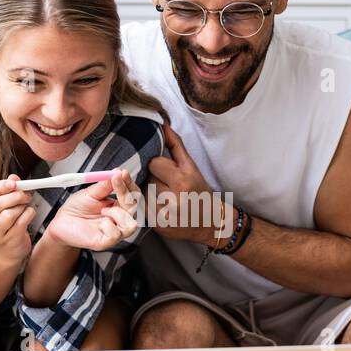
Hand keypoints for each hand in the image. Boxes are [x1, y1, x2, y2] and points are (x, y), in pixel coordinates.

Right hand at [0, 175, 35, 264]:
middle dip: (14, 196)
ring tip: (25, 204)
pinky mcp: (8, 241)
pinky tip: (28, 213)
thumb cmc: (3, 221)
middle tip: (25, 193)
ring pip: (9, 214)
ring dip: (21, 206)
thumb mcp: (0, 204)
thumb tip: (14, 178)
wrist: (6, 250)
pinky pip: (21, 222)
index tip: (12, 183)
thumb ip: (7, 189)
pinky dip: (28, 214)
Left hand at [44, 169, 140, 251]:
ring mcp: (114, 231)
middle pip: (135, 207)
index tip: (123, 173)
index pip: (132, 195)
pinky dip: (108, 226)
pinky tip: (100, 223)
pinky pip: (116, 235)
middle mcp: (118, 219)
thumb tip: (117, 172)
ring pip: (131, 224)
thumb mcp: (90, 193)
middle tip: (115, 181)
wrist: (61, 223)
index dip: (129, 184)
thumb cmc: (76, 209)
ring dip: (118, 213)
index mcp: (117, 206)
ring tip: (104, 210)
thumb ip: (104, 185)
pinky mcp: (105, 242)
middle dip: (126, 192)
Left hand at [148, 125, 227, 243]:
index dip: (159, 166)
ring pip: (141, 193)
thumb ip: (175, 145)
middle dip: (154, 180)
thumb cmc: (200, 191)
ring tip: (163, 197)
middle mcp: (172, 200)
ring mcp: (163, 216)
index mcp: (182, 182)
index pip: (154, 164)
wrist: (210, 222)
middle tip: (167, 187)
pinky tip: (159, 207)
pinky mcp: (156, 226)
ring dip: (148, 193)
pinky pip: (141, 208)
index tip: (168, 173)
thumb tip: (163, 124)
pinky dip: (146, 205)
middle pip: (147, 179)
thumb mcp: (191, 166)